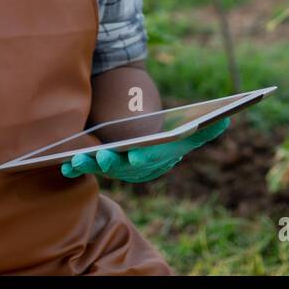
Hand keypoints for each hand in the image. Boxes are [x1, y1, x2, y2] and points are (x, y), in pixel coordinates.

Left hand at [61, 117, 229, 182]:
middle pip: (125, 168)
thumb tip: (225, 119)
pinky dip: (75, 167)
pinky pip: (86, 167)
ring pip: (103, 169)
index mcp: (160, 160)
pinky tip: (63, 164)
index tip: (136, 155)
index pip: (154, 161)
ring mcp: (118, 168)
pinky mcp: (98, 164)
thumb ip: (203, 130)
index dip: (145, 159)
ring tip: (77, 158)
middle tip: (103, 154)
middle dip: (113, 163)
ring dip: (90, 165)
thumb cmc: (166, 131)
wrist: (144, 134)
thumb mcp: (186, 129)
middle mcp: (139, 169)